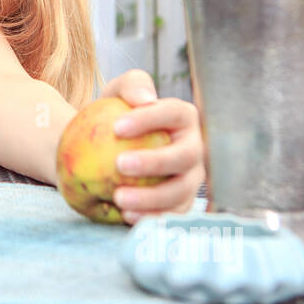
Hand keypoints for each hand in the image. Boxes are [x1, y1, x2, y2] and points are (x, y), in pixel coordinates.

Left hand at [99, 69, 204, 223]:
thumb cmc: (115, 116)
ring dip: (152, 197)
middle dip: (155, 162)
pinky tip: (125, 217)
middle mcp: (195, 148)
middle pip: (184, 156)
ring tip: (118, 197)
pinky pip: (172, 215)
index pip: (173, 113)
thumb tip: (144, 100)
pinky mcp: (182, 204)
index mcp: (184, 117)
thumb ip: (132, 85)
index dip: (149, 119)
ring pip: (181, 190)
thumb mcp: (118, 92)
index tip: (117, 127)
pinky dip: (151, 217)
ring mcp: (191, 178)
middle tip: (119, 164)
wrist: (108, 150)